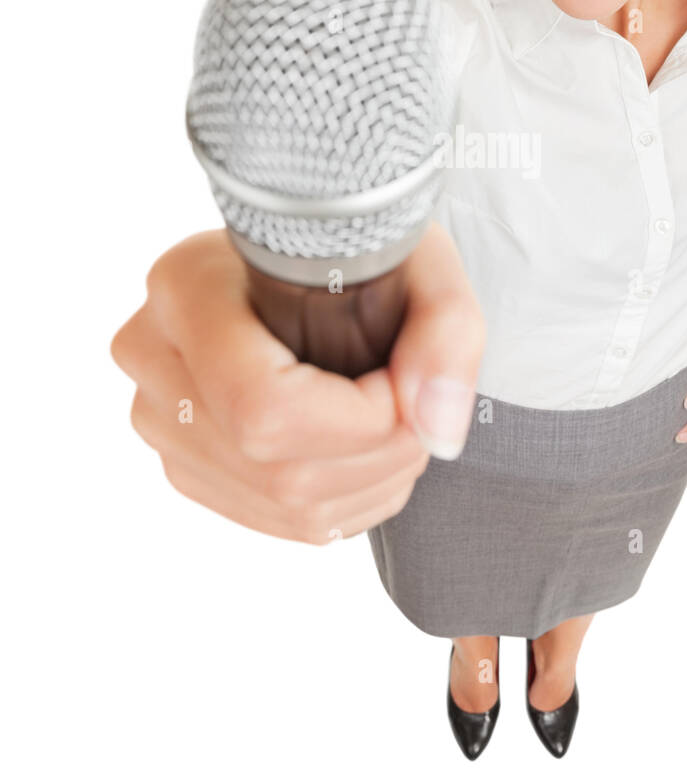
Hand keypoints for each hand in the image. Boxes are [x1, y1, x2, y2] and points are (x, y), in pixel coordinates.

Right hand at [109, 222, 485, 544]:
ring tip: (397, 419)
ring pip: (287, 505)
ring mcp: (161, 421)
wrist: (314, 258)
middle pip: (281, 468)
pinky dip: (352, 497)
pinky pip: (283, 523)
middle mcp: (154, 358)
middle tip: (418, 405)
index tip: (403, 381)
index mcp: (186, 289)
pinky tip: (366, 446)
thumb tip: (435, 431)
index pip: (264, 407)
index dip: (360, 421)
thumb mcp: (422, 260)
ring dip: (375, 480)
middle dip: (382, 453)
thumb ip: (446, 331)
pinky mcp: (187, 467)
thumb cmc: (361, 249)